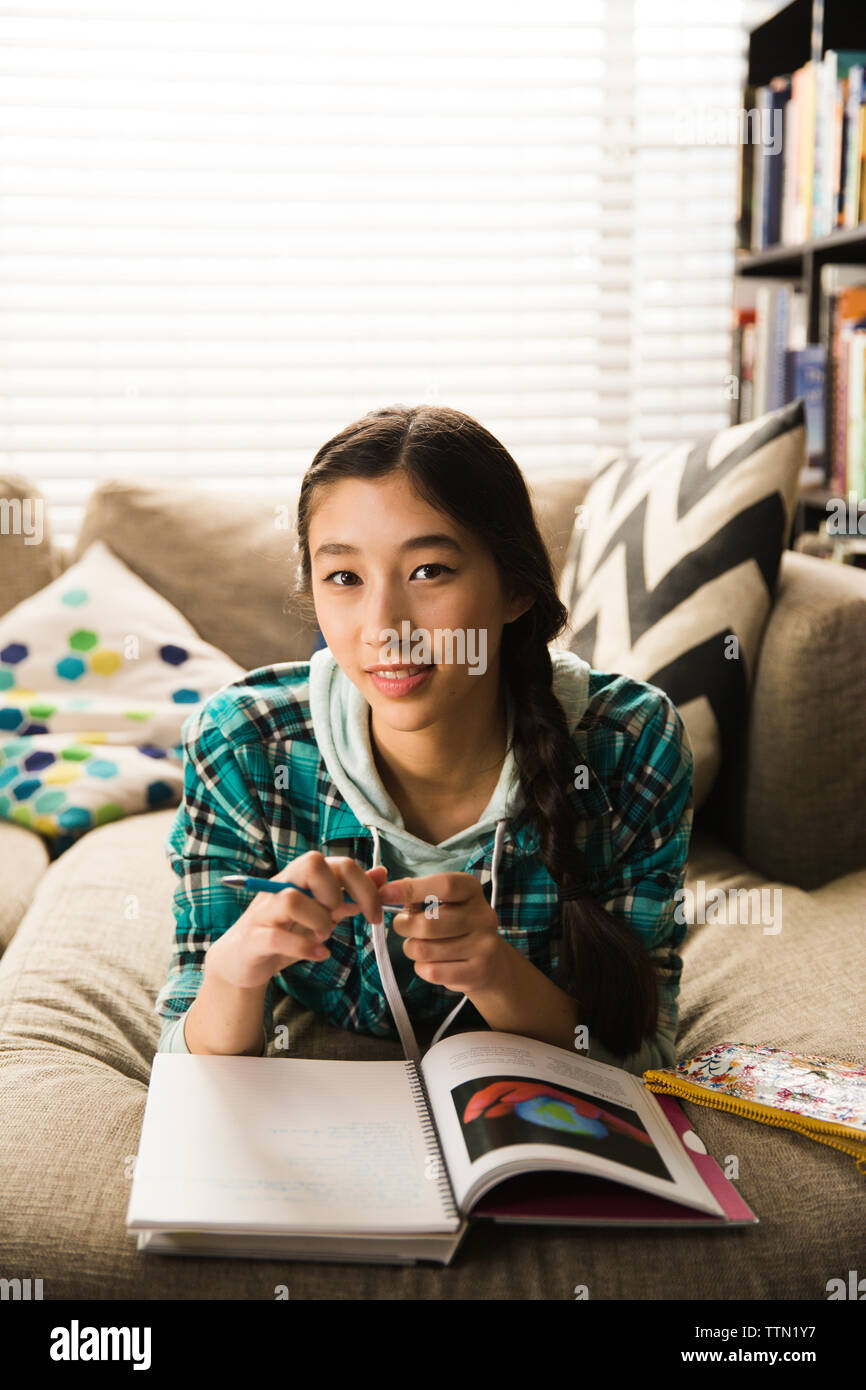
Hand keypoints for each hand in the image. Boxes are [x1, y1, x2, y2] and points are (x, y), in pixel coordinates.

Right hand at [205, 853, 388, 990]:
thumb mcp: (322, 911)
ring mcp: (264, 910)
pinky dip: (305, 947)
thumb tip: (382, 874)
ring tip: (323, 936)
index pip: (338, 863)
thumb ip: (349, 894)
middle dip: (334, 892)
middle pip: (311, 863)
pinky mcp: (253, 938)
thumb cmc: (287, 932)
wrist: (242, 961)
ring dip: (318, 921)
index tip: (375, 914)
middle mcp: (280, 885)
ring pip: (292, 899)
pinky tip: (319, 955)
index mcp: (301, 877)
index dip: (364, 886)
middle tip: (337, 915)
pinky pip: (278, 936)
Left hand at [379, 871, 504, 993]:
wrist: (489, 962)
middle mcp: (483, 915)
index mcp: (472, 890)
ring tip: (420, 945)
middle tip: (402, 926)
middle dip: (404, 926)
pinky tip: (432, 962)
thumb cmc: (454, 926)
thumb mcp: (442, 902)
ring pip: (425, 950)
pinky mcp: (478, 971)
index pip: (444, 885)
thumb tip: (383, 891)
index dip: (411, 889)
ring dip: (412, 949)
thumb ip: (415, 894)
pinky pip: (432, 971)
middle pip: (428, 923)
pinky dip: (422, 968)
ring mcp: (484, 945)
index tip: (385, 894)